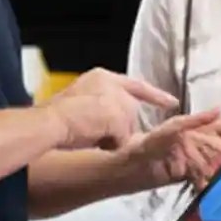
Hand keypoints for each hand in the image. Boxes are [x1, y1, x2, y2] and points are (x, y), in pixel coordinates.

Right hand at [42, 68, 178, 150]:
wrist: (50, 122)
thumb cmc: (53, 118)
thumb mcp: (79, 100)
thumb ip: (99, 103)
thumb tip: (108, 119)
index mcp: (100, 76)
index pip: (135, 85)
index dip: (154, 95)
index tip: (171, 101)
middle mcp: (112, 83)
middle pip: (130, 110)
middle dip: (121, 126)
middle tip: (97, 134)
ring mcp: (116, 99)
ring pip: (127, 127)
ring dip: (113, 137)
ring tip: (90, 136)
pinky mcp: (118, 116)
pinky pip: (122, 139)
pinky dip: (110, 144)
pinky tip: (96, 142)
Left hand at [125, 107, 220, 189]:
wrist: (125, 169)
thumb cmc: (143, 147)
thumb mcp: (170, 130)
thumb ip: (193, 122)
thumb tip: (217, 111)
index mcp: (189, 129)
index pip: (216, 127)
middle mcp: (190, 144)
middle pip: (218, 144)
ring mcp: (187, 159)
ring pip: (213, 161)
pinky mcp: (182, 175)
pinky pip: (202, 176)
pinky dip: (212, 179)